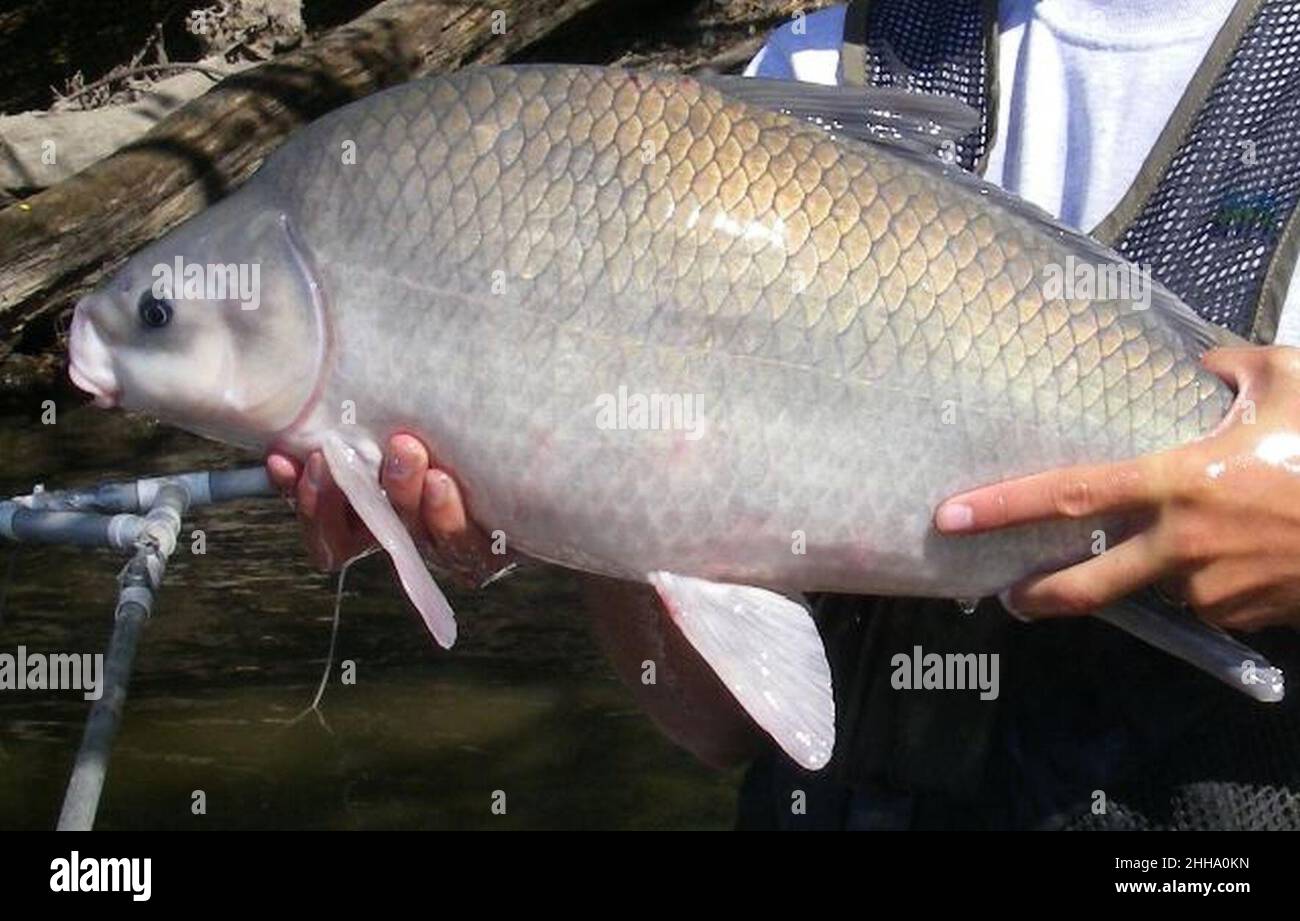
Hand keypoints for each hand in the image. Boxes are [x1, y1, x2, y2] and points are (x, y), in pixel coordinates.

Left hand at [268, 437, 760, 767]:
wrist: (529, 442)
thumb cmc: (560, 459)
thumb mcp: (582, 478)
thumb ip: (607, 497)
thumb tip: (671, 573)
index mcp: (498, 542)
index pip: (466, 556)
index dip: (444, 523)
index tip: (443, 473)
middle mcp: (450, 540)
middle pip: (406, 542)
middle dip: (394, 497)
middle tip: (400, 447)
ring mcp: (402, 521)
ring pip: (358, 533)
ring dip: (338, 496)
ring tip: (328, 452)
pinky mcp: (363, 496)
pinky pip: (324, 512)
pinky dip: (300, 491)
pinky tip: (280, 461)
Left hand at [934, 346, 1299, 630]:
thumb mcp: (1289, 381)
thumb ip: (1231, 366)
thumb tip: (1201, 359)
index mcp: (1177, 483)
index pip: (1070, 497)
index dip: (1003, 508)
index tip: (950, 519)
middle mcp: (1182, 548)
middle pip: (1086, 584)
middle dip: (1039, 595)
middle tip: (1007, 596)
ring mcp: (1216, 593)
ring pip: (1159, 587)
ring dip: (1155, 570)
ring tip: (1186, 538)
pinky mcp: (1250, 620)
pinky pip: (1209, 600)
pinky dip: (1207, 579)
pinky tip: (1238, 551)